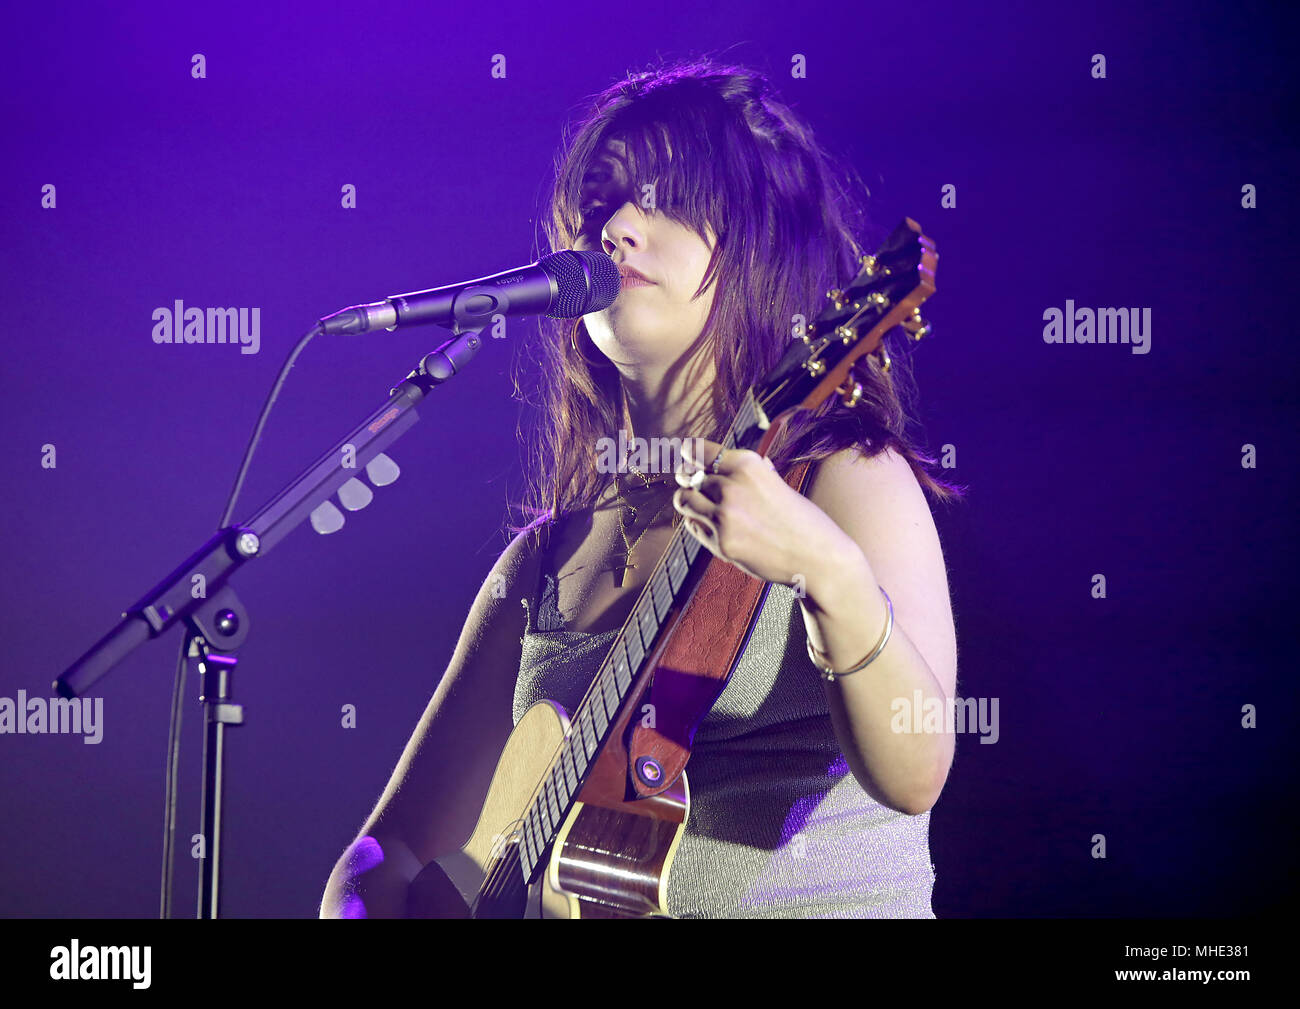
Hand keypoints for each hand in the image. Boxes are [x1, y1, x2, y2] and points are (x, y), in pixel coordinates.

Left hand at [672, 438, 863, 596]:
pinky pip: (694, 526)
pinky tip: (718, 529)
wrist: (819, 559)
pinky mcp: (721, 542)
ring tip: (701, 508)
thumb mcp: (776, 484)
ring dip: (689, 502)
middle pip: (689, 476)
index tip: (684, 458)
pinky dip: (699, 525)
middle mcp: (733, 485)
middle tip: (697, 489)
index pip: (698, 450)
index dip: (688, 454)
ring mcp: (724, 515)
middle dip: (691, 482)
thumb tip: (719, 464)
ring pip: (684, 500)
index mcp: (749, 465)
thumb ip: (747, 475)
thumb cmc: (801, 521)